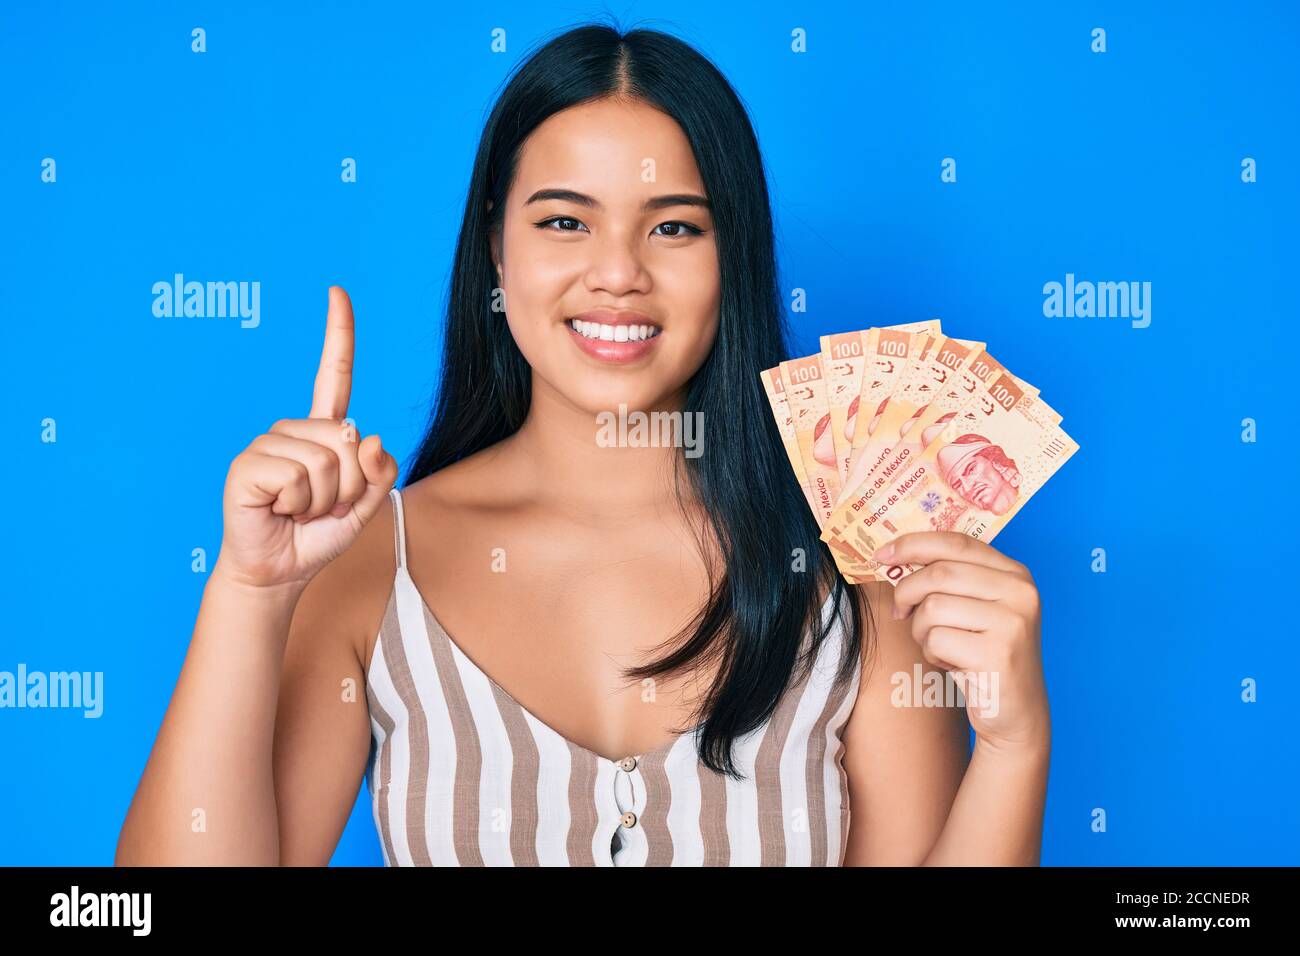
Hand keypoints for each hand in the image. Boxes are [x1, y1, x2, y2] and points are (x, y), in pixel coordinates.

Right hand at [216, 286, 398, 590]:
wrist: (280, 571)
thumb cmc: (318, 535)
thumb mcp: (366, 506)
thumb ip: (380, 474)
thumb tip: (369, 438)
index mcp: (324, 431)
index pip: (333, 375)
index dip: (338, 334)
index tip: (336, 292)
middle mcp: (294, 430)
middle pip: (349, 440)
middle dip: (349, 486)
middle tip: (322, 506)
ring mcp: (267, 444)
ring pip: (326, 462)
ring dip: (324, 500)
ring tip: (300, 511)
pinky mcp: (247, 466)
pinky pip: (297, 476)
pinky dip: (299, 504)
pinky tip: (279, 511)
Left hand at [874, 531, 1048, 754]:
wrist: (1017, 714)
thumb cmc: (984, 656)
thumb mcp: (975, 609)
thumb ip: (948, 579)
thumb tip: (891, 555)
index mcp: (1015, 573)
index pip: (956, 542)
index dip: (913, 544)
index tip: (881, 554)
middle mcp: (1020, 592)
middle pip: (938, 574)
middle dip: (907, 593)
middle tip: (901, 613)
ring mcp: (1012, 623)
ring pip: (932, 608)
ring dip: (922, 631)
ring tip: (941, 646)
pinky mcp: (998, 654)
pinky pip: (937, 640)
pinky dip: (932, 654)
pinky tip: (953, 664)